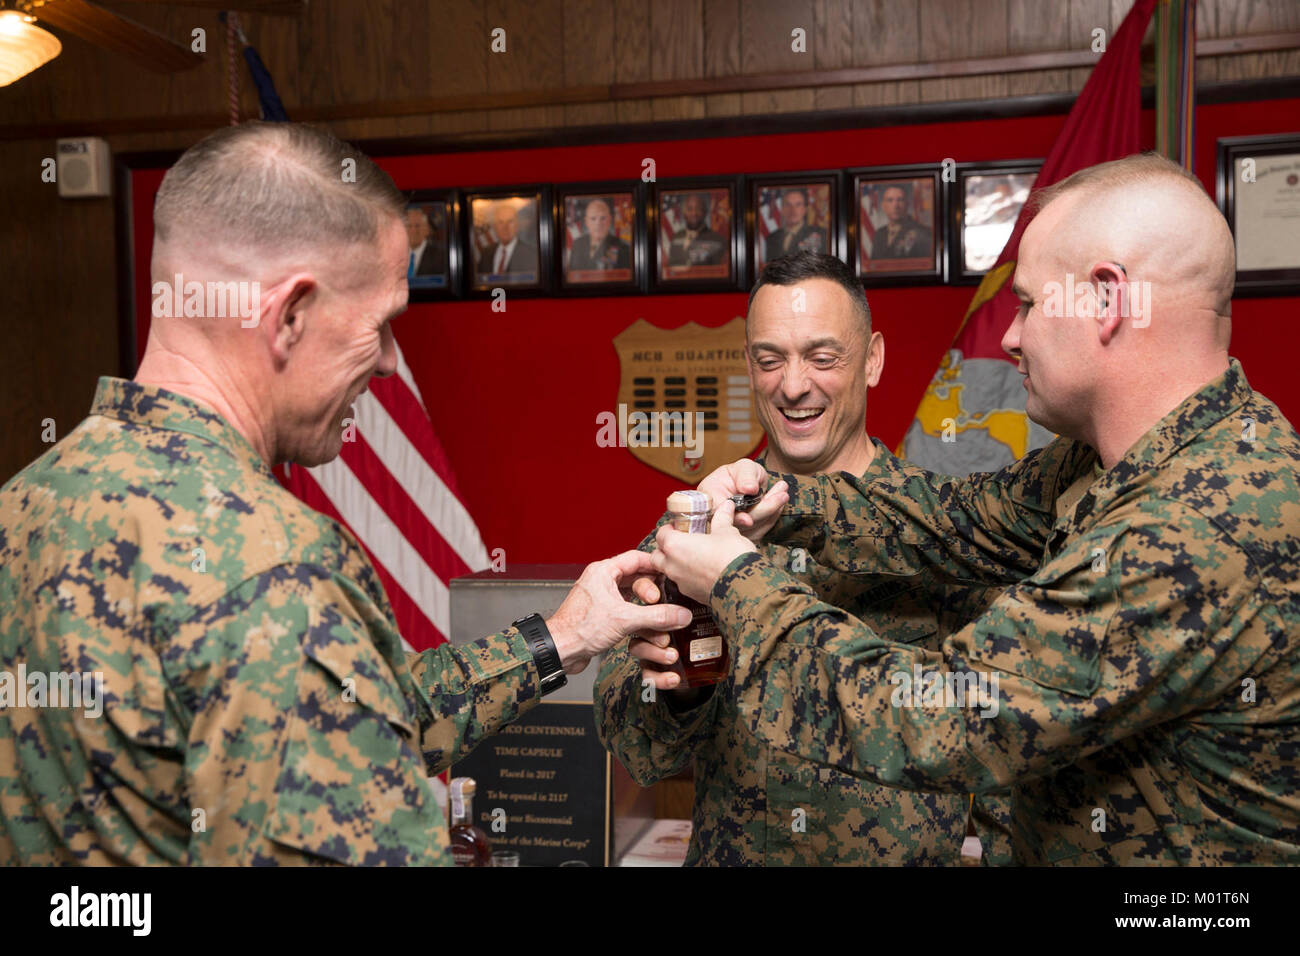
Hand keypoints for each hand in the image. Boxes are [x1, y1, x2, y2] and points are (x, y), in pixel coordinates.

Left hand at [545, 550, 692, 674]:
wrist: (560, 651)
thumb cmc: (579, 628)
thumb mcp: (625, 619)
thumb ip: (656, 616)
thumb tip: (681, 614)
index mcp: (603, 572)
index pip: (636, 558)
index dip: (655, 565)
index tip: (672, 573)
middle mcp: (602, 582)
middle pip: (636, 578)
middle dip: (652, 591)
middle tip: (662, 601)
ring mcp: (602, 600)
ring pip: (632, 597)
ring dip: (647, 608)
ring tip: (661, 617)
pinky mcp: (603, 616)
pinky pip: (627, 612)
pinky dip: (639, 619)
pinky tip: (649, 629)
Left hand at [652, 500, 756, 603]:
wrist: (744, 586)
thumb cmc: (731, 557)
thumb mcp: (727, 532)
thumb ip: (722, 519)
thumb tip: (726, 507)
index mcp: (675, 546)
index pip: (661, 534)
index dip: (670, 529)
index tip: (681, 526)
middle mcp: (672, 565)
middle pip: (658, 556)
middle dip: (666, 549)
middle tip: (682, 542)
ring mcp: (680, 583)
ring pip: (669, 571)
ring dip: (676, 564)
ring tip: (694, 557)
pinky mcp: (692, 595)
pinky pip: (683, 584)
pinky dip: (688, 577)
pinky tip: (704, 572)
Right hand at [697, 459, 788, 543]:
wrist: (747, 484)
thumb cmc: (741, 474)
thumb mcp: (743, 467)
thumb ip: (745, 475)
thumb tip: (749, 488)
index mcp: (709, 500)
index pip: (717, 514)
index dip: (732, 518)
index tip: (747, 519)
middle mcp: (717, 518)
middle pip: (739, 523)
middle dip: (763, 509)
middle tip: (781, 495)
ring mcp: (731, 529)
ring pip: (752, 529)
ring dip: (771, 511)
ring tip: (782, 493)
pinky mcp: (745, 535)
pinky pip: (760, 531)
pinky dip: (772, 517)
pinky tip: (778, 503)